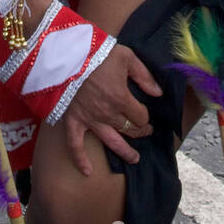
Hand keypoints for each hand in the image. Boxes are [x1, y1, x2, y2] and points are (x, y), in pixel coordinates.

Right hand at [63, 44, 161, 174]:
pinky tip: (87, 172)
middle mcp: (107, 114)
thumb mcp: (126, 56)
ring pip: (111, 142)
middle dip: (140, 131)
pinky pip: (75, 145)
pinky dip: (80, 160)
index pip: (140, 117)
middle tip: (145, 131)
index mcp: (121, 98)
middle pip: (129, 129)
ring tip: (135, 159)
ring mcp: (89, 120)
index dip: (146, 117)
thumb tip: (158, 93)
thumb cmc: (96, 52)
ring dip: (125, 152)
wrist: (65, 55)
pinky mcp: (72, 121)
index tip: (147, 114)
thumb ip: (144, 75)